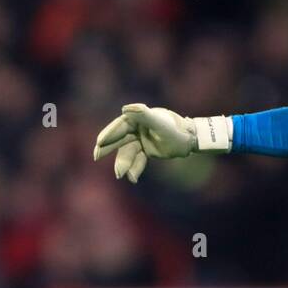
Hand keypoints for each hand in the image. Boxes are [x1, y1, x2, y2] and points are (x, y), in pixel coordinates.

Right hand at [93, 103, 230, 182]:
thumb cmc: (176, 131)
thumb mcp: (161, 125)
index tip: (99, 142)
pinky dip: (134, 169)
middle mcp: (138, 127)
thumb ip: (144, 116)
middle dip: (108, 148)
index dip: (109, 134)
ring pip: (128, 152)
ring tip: (121, 175)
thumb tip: (126, 109)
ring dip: (124, 163)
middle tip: (96, 156)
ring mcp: (141, 139)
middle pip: (119, 138)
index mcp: (139, 117)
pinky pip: (137, 160)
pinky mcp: (146, 150)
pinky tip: (133, 179)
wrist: (191, 141)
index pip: (120, 125)